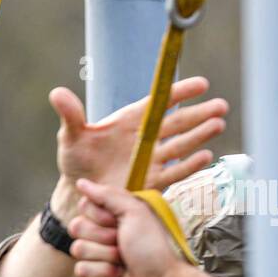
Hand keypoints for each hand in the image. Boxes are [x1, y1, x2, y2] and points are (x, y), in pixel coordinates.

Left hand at [48, 76, 227, 222]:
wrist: (79, 192)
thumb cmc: (76, 160)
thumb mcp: (70, 137)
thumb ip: (70, 115)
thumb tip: (56, 93)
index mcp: (130, 121)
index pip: (159, 104)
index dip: (179, 93)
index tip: (201, 84)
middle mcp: (146, 138)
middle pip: (177, 123)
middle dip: (199, 114)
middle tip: (221, 105)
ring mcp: (151, 160)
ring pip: (181, 144)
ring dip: (200, 134)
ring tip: (218, 123)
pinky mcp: (152, 181)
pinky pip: (175, 172)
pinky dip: (189, 165)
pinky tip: (206, 156)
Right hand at [68, 178, 191, 276]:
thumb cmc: (154, 248)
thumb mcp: (135, 212)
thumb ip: (107, 195)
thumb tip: (82, 182)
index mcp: (114, 215)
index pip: (85, 206)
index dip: (99, 215)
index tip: (118, 221)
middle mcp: (104, 233)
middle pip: (76, 226)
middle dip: (102, 236)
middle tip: (122, 242)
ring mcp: (97, 255)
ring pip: (77, 249)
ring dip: (104, 255)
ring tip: (123, 259)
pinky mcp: (93, 275)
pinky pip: (80, 270)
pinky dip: (101, 272)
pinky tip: (117, 274)